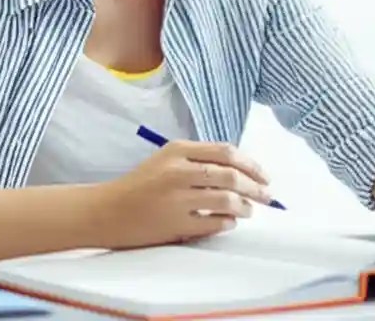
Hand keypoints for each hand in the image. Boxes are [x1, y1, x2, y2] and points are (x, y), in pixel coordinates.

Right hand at [94, 141, 272, 248]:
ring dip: (245, 206)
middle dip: (255, 187)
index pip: (226, 152)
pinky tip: (229, 222)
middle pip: (231, 176)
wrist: (107, 211)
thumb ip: (199, 160)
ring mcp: (177, 199)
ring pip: (227, 200)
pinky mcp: (175, 224)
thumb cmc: (141, 184)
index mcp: (177, 150)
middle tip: (266, 196)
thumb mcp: (166, 160)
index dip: (251, 165)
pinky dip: (228, 223)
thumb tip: (242, 170)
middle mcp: (178, 171)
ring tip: (249, 210)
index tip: (264, 175)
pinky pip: (214, 223)